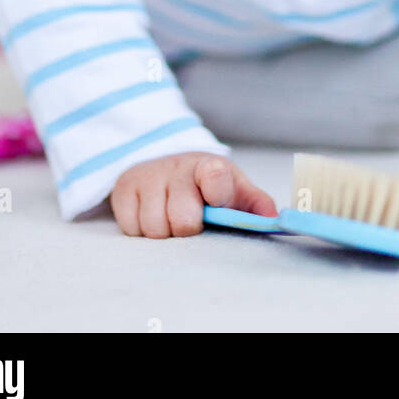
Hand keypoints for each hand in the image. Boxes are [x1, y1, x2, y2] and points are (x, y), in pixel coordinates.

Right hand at [110, 152, 277, 237]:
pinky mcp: (123, 188)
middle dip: (189, 228)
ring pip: (154, 229)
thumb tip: (274, 219)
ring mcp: (148, 176)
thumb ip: (256, 204)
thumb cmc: (208, 185)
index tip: (214, 202)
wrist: (168, 165)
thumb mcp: (234, 189)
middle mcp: (176, 167)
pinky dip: (141, 231)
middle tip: (192, 220)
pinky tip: (152, 215)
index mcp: (209, 165)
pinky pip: (131, 228)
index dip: (215, 194)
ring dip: (165, 233)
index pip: (214, 176)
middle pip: (182, 221)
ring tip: (171, 219)